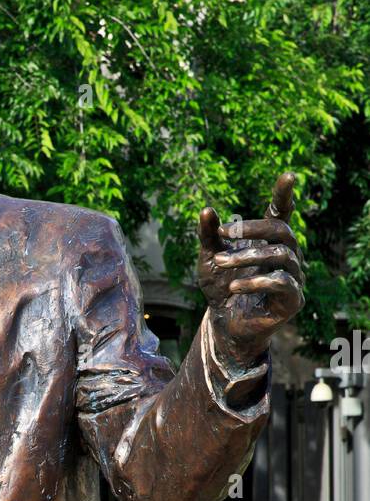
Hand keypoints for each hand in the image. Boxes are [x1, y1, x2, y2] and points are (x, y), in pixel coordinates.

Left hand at [197, 172, 304, 368]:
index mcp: (269, 242)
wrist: (223, 324)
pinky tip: (234, 287)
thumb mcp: (209, 259)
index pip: (281, 214)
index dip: (285, 195)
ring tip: (222, 264)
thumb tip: (206, 210)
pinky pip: (281, 282)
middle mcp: (287, 255)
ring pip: (280, 256)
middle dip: (252, 229)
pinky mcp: (293, 299)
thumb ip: (209, 236)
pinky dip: (256, 282)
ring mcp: (294, 277)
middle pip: (281, 231)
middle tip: (224, 234)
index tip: (288, 175)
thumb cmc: (220, 288)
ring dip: (247, 258)